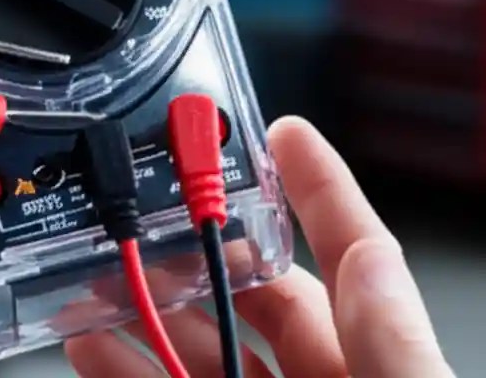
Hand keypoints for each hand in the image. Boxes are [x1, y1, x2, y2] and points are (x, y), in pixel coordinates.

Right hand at [66, 117, 453, 377]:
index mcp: (383, 369)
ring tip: (96, 275)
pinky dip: (121, 369)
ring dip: (144, 310)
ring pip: (198, 352)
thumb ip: (396, 347)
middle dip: (203, 248)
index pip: (357, 263)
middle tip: (153, 212)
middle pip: (257, 298)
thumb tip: (374, 258)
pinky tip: (90, 346)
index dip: (322, 191)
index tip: (284, 131)